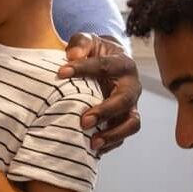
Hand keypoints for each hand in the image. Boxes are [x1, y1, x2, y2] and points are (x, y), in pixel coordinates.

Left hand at [59, 33, 141, 152]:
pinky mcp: (124, 122)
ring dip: (113, 134)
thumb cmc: (94, 53)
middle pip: (125, 100)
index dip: (83, 68)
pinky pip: (122, 137)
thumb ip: (80, 43)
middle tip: (84, 120)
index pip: (105, 66)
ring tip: (92, 142)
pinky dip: (109, 145)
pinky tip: (91, 149)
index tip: (61, 72)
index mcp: (123, 64)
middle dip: (105, 111)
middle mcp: (131, 87)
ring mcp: (130, 107)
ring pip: (131, 124)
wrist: (107, 66)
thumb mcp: (87, 41)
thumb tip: (72, 55)